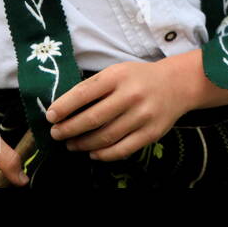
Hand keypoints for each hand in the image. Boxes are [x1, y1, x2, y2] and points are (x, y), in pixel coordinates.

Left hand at [45, 60, 187, 161]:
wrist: (177, 84)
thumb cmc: (138, 78)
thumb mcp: (117, 72)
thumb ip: (94, 87)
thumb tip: (62, 110)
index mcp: (119, 76)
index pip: (84, 93)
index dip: (63, 107)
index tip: (50, 117)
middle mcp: (131, 95)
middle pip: (92, 118)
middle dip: (69, 129)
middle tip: (57, 134)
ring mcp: (143, 115)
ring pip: (105, 137)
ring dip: (82, 144)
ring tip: (72, 145)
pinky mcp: (151, 133)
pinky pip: (122, 149)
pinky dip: (103, 154)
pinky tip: (93, 152)